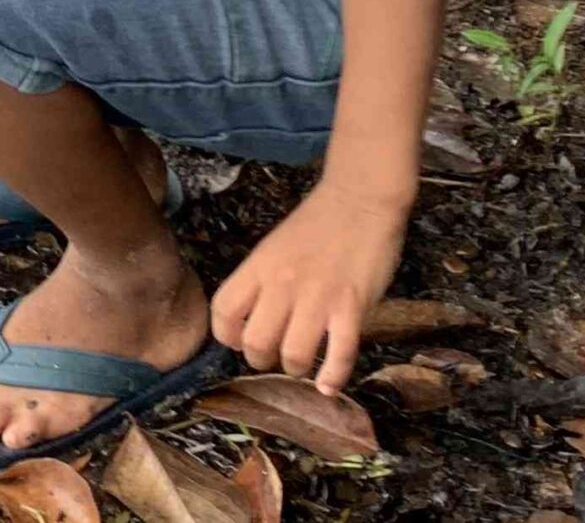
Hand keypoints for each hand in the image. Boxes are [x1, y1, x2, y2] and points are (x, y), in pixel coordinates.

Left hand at [210, 180, 409, 393]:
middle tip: (276, 356)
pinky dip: (333, 378)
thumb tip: (253, 320)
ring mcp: (318, 297)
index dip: (227, 336)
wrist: (361, 199)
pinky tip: (328, 386)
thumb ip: (263, 281)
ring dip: (297, 369)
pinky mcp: (352, 306)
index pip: (224, 312)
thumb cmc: (318, 224)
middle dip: (262, 360)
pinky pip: (339, 354)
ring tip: (304, 363)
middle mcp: (282, 284)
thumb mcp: (275, 247)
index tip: (241, 340)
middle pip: (255, 343)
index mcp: (259, 267)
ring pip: (294, 355)